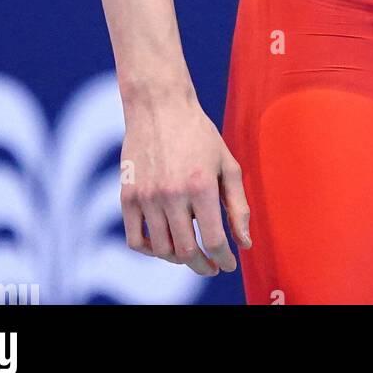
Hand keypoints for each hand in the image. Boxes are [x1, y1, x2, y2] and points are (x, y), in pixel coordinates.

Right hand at [120, 93, 250, 275]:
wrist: (160, 106)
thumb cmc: (199, 134)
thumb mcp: (227, 164)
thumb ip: (238, 205)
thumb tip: (245, 244)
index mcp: (201, 185)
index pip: (213, 240)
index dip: (223, 259)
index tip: (228, 264)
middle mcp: (172, 194)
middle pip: (186, 251)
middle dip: (202, 265)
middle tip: (210, 266)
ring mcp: (146, 197)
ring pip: (162, 249)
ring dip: (178, 258)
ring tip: (189, 251)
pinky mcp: (127, 196)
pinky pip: (135, 240)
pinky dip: (150, 250)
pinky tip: (163, 244)